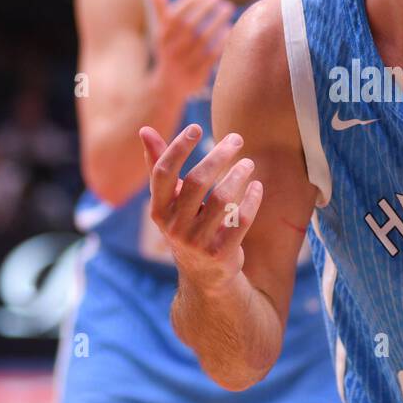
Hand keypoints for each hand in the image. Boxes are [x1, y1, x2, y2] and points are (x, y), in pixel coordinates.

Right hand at [140, 123, 262, 291]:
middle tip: (236, 138)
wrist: (204, 275)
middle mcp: (174, 227)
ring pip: (222, 199)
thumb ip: (158, 165)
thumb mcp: (169, 201)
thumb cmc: (186, 224)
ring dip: (238, 175)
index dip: (178, 148)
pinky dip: (251, 199)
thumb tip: (145, 129)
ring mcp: (197, 241)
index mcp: (158, 210)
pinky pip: (240, 220)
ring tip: (248, 162)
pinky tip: (257, 186)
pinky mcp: (221, 253)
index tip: (196, 127)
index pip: (163, 173)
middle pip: (196, 181)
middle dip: (218, 155)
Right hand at [147, 0, 233, 100]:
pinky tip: (229, 29)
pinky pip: (212, 55)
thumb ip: (161, 10)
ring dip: (217, 22)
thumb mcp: (162, 33)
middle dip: (206, 8)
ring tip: (228, 9)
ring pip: (203, 39)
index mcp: (162, 37)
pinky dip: (221, 41)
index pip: (175, 15)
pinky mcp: (196, 74)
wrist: (168, 87)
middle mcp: (171, 49)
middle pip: (190, 25)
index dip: (190, 2)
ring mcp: (184, 62)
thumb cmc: (169, 51)